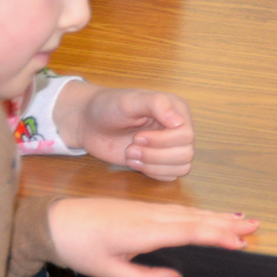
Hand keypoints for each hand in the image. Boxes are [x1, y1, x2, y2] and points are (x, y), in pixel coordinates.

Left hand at [47, 197, 256, 276]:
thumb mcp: (106, 271)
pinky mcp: (142, 208)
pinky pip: (178, 210)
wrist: (53, 221)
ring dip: (216, 216)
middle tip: (254, 226)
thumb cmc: (77, 246)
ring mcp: (146, 209)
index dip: (216, 236)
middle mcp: (148, 216)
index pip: (188, 232)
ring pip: (189, 212)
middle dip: (225, 223)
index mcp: (142, 232)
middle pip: (195, 218)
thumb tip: (175, 276)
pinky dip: (199, 213)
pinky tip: (208, 216)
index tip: (239, 241)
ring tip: (241, 220)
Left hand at [76, 87, 195, 179]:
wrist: (90, 123)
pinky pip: (171, 175)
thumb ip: (156, 104)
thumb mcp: (130, 101)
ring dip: (154, 165)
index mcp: (178, 110)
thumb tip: (179, 122)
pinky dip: (152, 172)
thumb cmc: (109, 107)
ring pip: (182, 167)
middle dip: (155, 155)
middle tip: (131, 147)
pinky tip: (134, 162)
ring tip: (131, 154)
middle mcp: (178, 128)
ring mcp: (170, 146)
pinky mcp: (161, 161)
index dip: (163, 141)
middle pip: (186, 154)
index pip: (187, 135)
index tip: (137, 136)